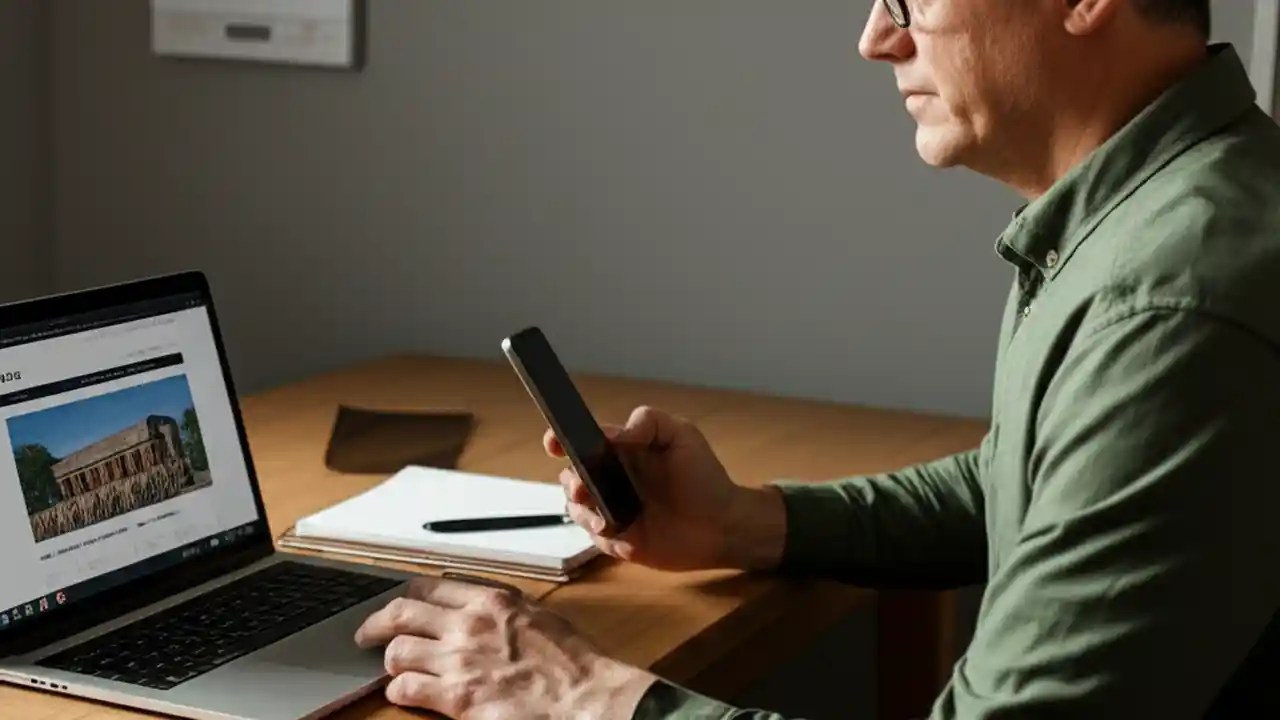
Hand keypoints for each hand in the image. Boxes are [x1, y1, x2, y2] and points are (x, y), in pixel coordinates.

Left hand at [355, 575, 655, 719]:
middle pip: (401, 613)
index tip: (396, 604)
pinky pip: (405, 688)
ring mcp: (458, 660)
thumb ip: (504, 609)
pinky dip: (400, 691)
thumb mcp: (538, 617)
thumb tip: (485, 609)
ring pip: (396, 651)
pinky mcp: (454, 697)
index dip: (404, 595)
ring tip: (393, 668)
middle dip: (377, 623)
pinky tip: (407, 694)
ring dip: (390, 661)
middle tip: (366, 634)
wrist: (584, 698)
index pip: (430, 586)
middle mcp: (468, 624)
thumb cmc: (572, 663)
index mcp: (491, 600)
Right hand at [544, 405, 786, 571]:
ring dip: (582, 508)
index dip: (561, 440)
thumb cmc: (703, 476)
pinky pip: (592, 535)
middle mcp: (610, 479)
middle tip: (584, 486)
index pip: (581, 442)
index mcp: (620, 451)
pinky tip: (614, 530)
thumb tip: (611, 432)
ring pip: (576, 506)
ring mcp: (610, 510)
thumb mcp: (681, 435)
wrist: (721, 524)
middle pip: (571, 475)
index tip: (552, 442)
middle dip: (570, 479)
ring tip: (602, 515)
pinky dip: (598, 531)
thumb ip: (648, 422)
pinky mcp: (616, 540)